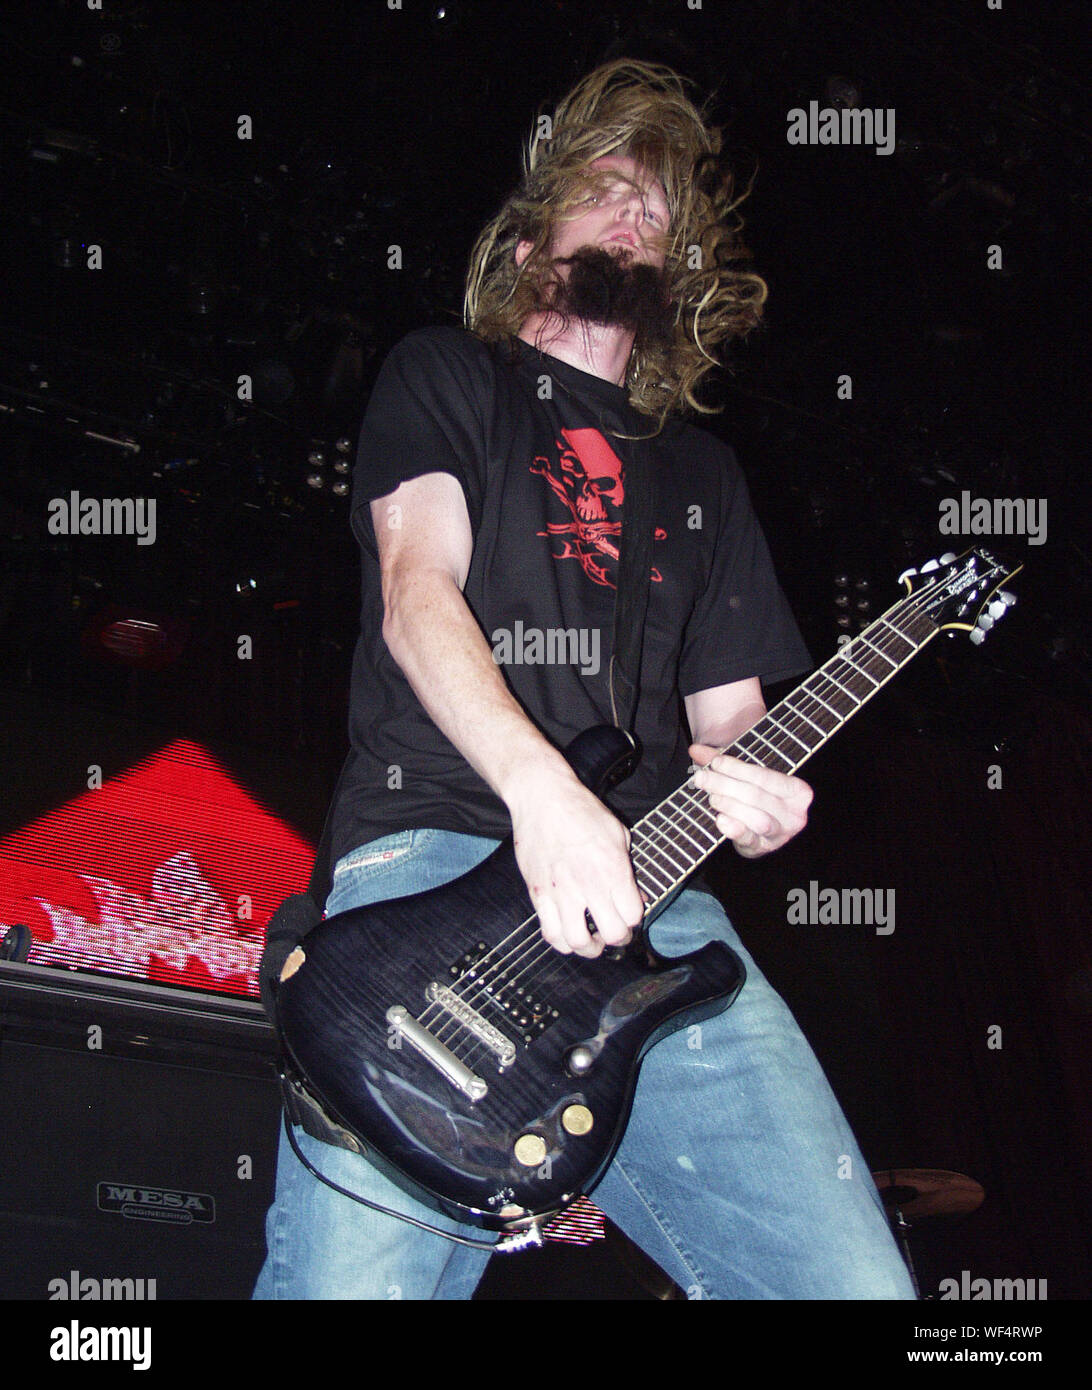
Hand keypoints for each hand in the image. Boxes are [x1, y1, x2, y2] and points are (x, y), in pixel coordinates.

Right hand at [508, 769, 644, 958]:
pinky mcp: (538, 894)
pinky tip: (568, 934)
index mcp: (613, 869)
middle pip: (611, 934)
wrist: (542, 798)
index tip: (630, 917)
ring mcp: (561, 892)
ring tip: (591, 942)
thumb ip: (627, 868)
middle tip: (615, 933)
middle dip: (617, 939)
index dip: (634, 920)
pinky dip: (562, 941)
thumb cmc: (581, 810)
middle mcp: (588, 884)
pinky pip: (549, 932)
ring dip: (589, 949)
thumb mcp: (618, 833)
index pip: (632, 915)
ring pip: (577, 942)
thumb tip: (633, 895)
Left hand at [688, 743, 812, 858]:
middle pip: (757, 796)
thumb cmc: (758, 799)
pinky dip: (734, 829)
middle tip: (702, 778)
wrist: (763, 833)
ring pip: (757, 819)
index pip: (766, 776)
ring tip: (712, 797)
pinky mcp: (764, 848)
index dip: (738, 768)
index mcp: (798, 791)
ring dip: (730, 805)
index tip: (716, 762)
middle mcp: (794, 814)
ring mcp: (780, 834)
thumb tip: (697, 750)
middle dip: (725, 784)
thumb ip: (723, 762)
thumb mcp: (747, 777)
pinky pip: (749, 839)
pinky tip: (721, 819)